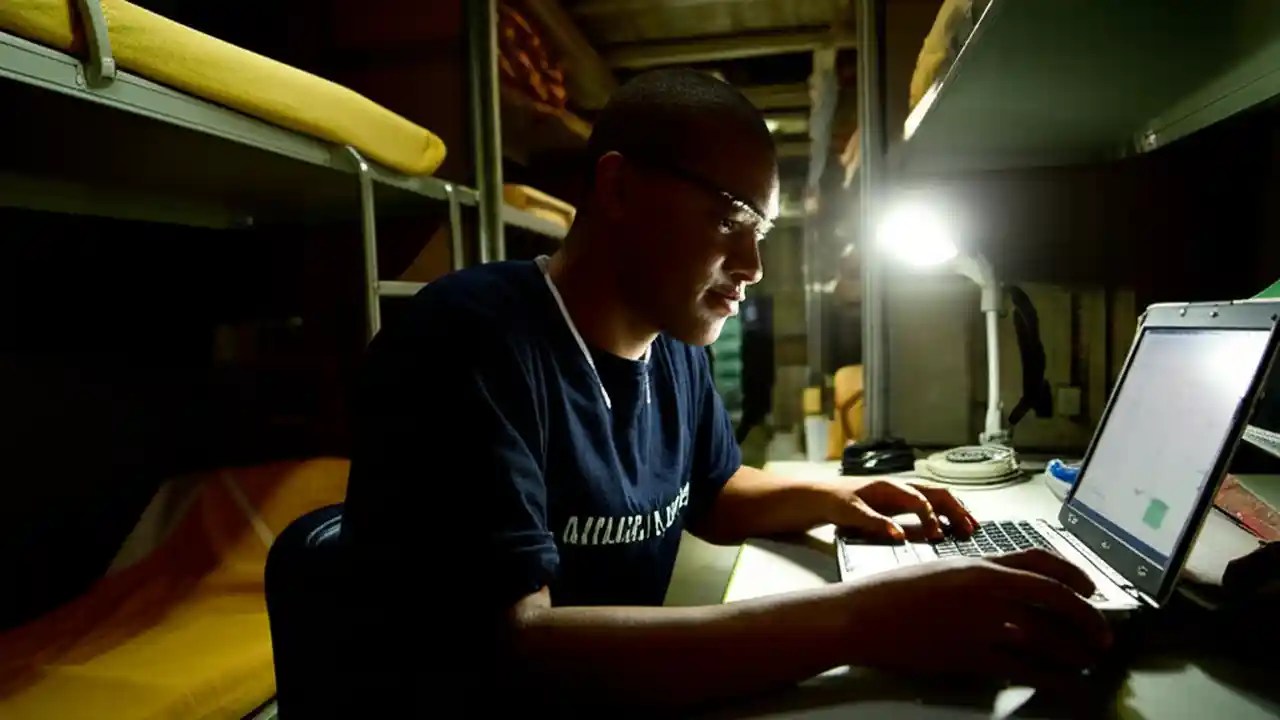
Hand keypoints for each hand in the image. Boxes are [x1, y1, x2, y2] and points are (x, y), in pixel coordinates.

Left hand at [828, 477, 976, 540]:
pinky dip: (944, 512)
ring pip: (936, 496)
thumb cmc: (835, 501)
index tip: (937, 536)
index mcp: (889, 487)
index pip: (919, 499)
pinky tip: (952, 524)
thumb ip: (875, 523)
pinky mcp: (900, 502)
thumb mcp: (851, 513)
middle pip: (936, 493)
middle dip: (955, 509)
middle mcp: (899, 487)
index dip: (931, 517)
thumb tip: (900, 536)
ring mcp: (901, 494)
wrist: (821, 497)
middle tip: (970, 528)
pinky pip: (929, 503)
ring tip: (971, 525)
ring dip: (954, 509)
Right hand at [841, 549, 1111, 686]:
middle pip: (1059, 602)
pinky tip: (1067, 684)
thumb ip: (979, 578)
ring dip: (1077, 653)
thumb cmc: (892, 593)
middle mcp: (989, 591)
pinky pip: (1030, 669)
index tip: (1091, 591)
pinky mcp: (975, 656)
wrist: (862, 616)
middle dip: (1090, 621)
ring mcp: (984, 624)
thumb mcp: (941, 570)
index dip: (1076, 576)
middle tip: (1101, 635)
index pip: (1044, 564)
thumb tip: (1011, 592)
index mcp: (980, 565)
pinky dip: (1057, 679)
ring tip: (1087, 661)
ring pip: (1051, 638)